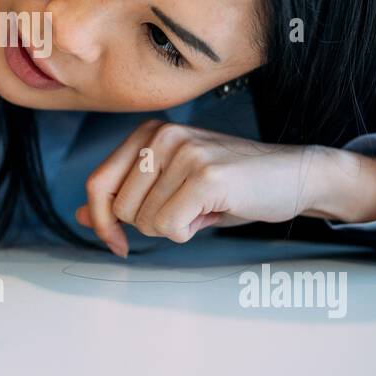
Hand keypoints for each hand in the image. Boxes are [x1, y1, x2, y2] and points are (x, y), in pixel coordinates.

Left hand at [73, 119, 375, 255]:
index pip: (97, 184)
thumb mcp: (172, 186)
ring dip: (174, 228)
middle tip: (186, 214)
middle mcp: (162, 136)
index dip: (101, 221)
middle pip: (120, 209)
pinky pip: (171, 226)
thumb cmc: (232, 184)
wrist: (294, 174)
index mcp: (148, 133)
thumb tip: (81, 216)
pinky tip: (213, 214)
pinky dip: (189, 233)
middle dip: (149, 225)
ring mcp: (184, 152)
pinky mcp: (205, 175)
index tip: (116, 243)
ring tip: (204, 208)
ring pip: (145, 221)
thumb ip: (127, 196)